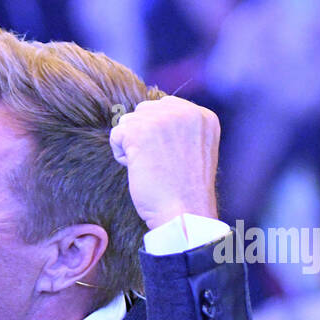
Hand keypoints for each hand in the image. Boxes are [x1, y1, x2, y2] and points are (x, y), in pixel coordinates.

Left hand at [109, 95, 219, 230]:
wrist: (184, 212)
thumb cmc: (184, 190)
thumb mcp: (194, 149)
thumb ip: (178, 129)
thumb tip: (145, 117)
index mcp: (203, 116)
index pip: (166, 107)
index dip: (157, 133)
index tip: (168, 156)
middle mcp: (186, 111)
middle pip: (145, 111)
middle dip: (143, 136)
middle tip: (158, 163)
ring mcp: (163, 119)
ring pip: (129, 122)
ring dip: (131, 145)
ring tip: (150, 166)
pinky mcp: (140, 131)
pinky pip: (116, 135)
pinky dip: (121, 155)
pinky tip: (139, 169)